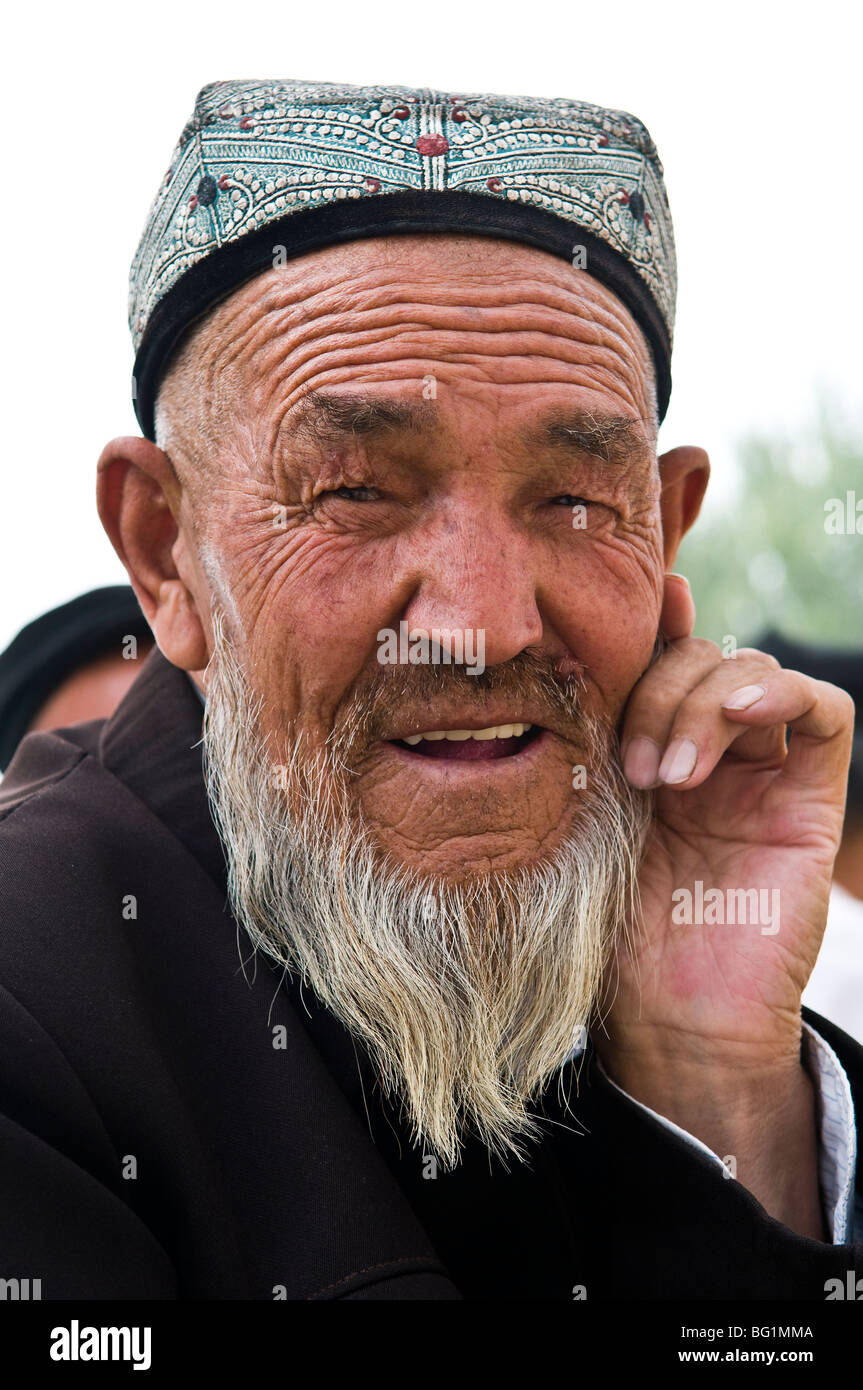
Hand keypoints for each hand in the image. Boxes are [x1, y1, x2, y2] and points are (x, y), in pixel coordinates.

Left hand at [596, 573, 854, 1071]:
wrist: (668, 1020)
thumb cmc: (611, 935)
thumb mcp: (586, 822)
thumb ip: (594, 744)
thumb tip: (578, 665)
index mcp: (650, 755)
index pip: (660, 659)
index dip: (644, 630)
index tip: (604, 619)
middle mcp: (710, 758)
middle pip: (703, 657)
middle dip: (659, 689)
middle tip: (633, 767)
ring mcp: (763, 776)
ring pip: (751, 672)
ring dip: (703, 701)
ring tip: (670, 776)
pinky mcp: (812, 801)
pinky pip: (826, 714)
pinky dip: (784, 692)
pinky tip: (740, 715)